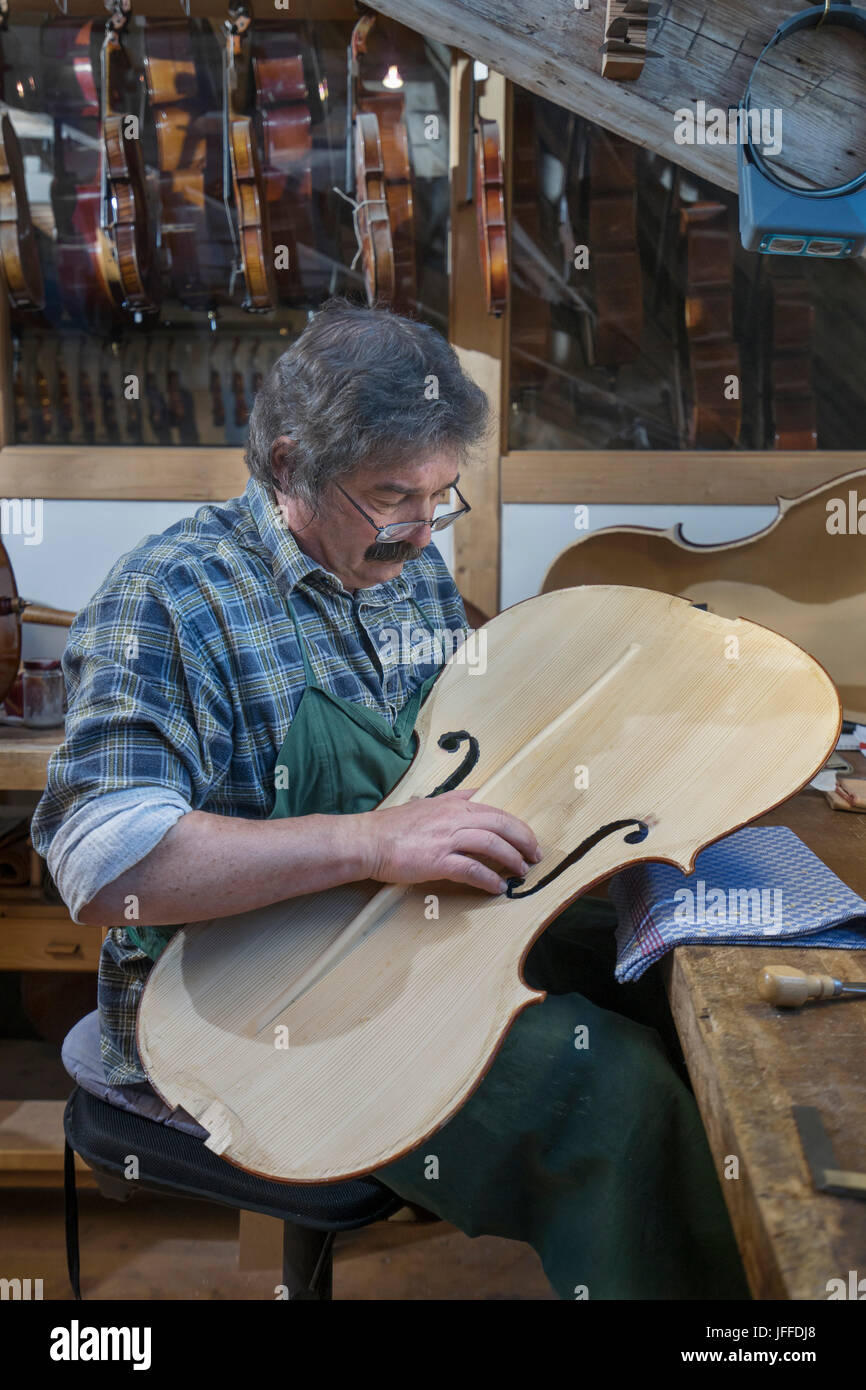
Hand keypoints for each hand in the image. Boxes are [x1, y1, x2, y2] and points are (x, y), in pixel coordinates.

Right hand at [353, 787, 542, 894]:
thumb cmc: (393, 826)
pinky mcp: (437, 861)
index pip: (497, 812)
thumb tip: (474, 791)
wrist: (367, 841)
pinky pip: (472, 869)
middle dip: (524, 841)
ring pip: (492, 846)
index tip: (528, 839)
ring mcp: (447, 839)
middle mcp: (455, 818)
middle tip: (535, 856)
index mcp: (454, 805)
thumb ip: (453, 798)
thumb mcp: (427, 803)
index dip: (518, 827)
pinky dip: (489, 879)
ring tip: (521, 872)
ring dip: (512, 860)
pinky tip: (497, 888)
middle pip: (501, 826)